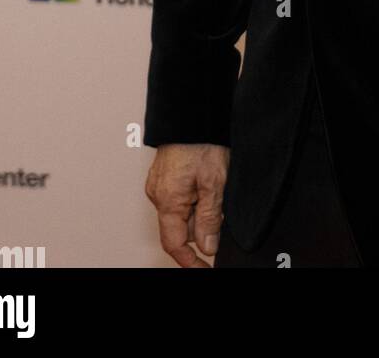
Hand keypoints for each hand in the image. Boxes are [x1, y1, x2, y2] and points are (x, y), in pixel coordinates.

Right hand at [145, 143, 229, 267]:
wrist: (193, 110)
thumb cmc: (202, 141)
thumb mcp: (215, 182)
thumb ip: (210, 218)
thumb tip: (208, 247)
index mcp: (168, 201)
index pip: (175, 245)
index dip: (190, 261)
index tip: (205, 268)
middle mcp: (158, 195)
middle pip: (179, 229)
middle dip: (200, 228)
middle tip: (221, 213)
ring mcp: (159, 184)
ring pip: (180, 212)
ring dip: (199, 211)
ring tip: (216, 190)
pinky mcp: (164, 175)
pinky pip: (179, 197)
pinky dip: (194, 199)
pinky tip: (208, 183)